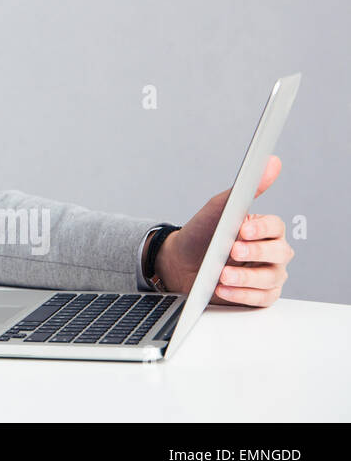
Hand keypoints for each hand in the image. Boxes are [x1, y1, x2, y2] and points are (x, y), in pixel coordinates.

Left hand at [156, 155, 291, 305]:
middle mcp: (271, 252)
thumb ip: (243, 189)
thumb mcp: (218, 209)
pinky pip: (261, 298)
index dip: (262, 229)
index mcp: (264, 229)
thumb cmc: (202, 233)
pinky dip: (243, 294)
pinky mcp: (259, 295)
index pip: (277, 227)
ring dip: (246, 277)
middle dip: (255, 252)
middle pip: (280, 253)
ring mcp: (267, 275)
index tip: (242, 228)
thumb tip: (271, 162)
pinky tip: (224, 288)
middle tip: (232, 250)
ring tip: (222, 274)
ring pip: (271, 278)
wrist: (179, 262)